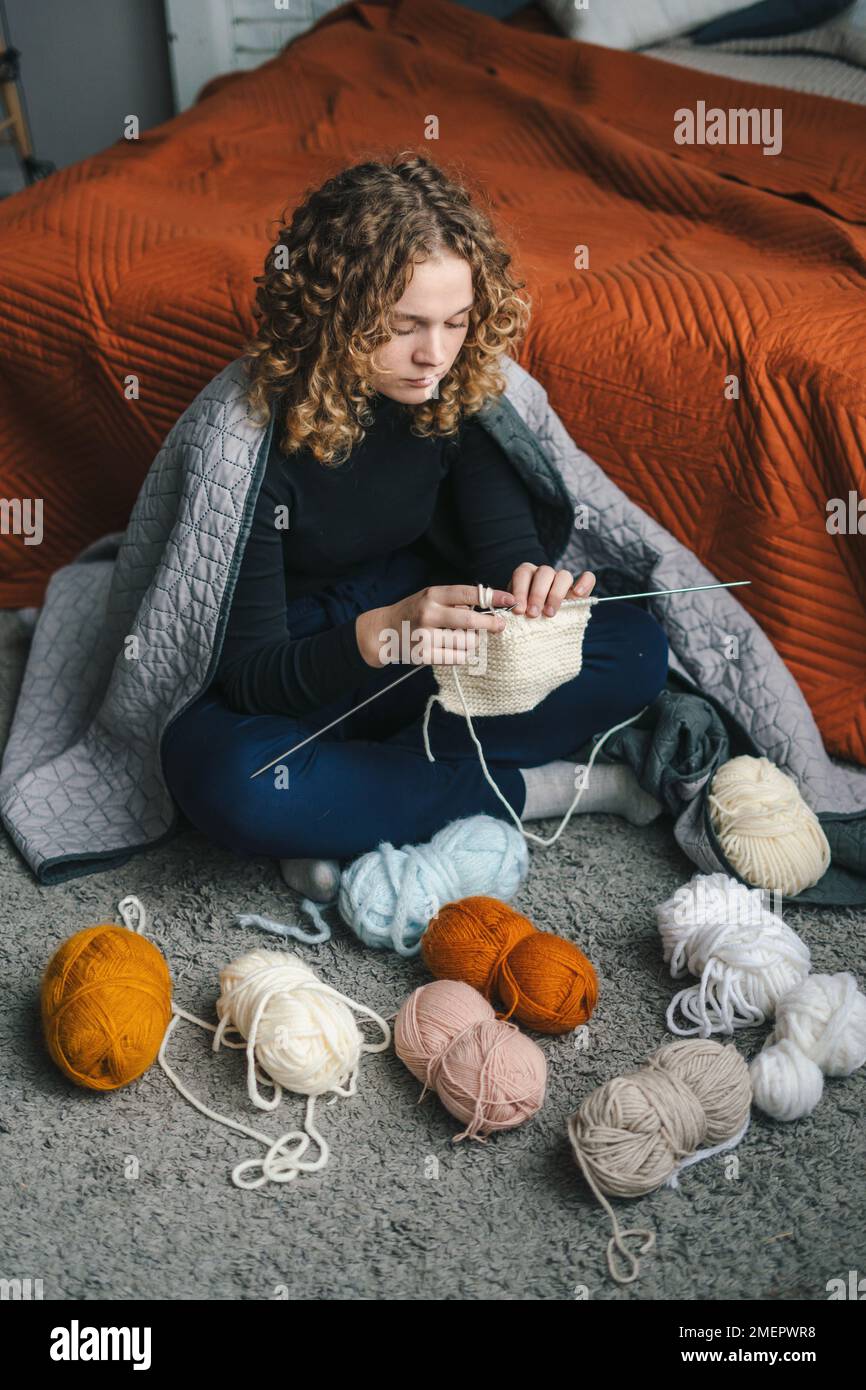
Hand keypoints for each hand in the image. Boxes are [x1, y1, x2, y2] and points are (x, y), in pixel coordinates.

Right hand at [355, 583, 514, 668]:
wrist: (384, 631)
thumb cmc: (415, 612)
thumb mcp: (431, 598)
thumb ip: (456, 601)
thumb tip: (487, 608)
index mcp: (433, 595)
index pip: (468, 593)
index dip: (492, 596)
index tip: (510, 599)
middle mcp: (428, 614)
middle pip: (469, 620)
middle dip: (490, 623)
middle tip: (500, 625)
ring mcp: (425, 636)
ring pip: (465, 642)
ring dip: (474, 641)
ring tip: (470, 638)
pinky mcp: (424, 656)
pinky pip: (456, 658)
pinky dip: (464, 655)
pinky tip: (459, 650)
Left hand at [506, 563, 595, 618]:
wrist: (541, 631)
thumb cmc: (525, 621)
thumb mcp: (515, 616)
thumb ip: (512, 611)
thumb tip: (507, 613)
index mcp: (526, 576)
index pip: (523, 574)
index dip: (520, 591)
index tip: (518, 610)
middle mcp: (545, 574)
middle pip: (544, 573)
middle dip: (537, 595)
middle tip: (533, 614)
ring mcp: (563, 580)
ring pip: (564, 575)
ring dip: (556, 594)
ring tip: (550, 614)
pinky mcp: (581, 589)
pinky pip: (588, 577)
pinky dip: (585, 582)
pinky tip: (578, 594)